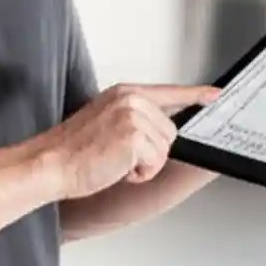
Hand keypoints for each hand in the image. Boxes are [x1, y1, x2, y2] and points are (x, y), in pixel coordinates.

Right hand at [37, 83, 221, 199]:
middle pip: (170, 131)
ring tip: (115, 161)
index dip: (197, 95)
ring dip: (145, 164)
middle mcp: (132, 99)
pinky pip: (155, 163)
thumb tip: (162, 127)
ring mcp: (133, 116)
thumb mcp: (106, 120)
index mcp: (125, 93)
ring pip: (165, 148)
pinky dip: (140, 174)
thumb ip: (135, 116)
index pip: (170, 91)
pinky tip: (117, 169)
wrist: (48, 164)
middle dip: (152, 151)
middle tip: (120, 155)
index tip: (216, 95)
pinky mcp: (134, 136)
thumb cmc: (73, 150)